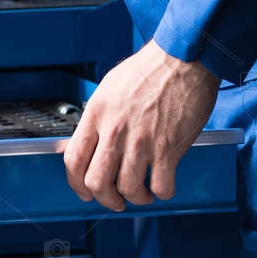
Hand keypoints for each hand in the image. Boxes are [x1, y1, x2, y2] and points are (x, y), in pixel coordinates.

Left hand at [64, 39, 220, 211]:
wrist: (183, 58)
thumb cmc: (150, 69)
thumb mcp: (110, 89)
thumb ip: (99, 118)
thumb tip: (93, 142)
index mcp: (97, 115)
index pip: (73, 161)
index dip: (77, 184)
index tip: (85, 192)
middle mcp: (115, 131)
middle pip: (97, 183)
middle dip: (106, 199)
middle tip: (116, 199)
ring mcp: (141, 142)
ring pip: (129, 189)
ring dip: (137, 197)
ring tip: (145, 192)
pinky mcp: (168, 148)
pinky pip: (161, 186)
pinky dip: (162, 192)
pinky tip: (164, 184)